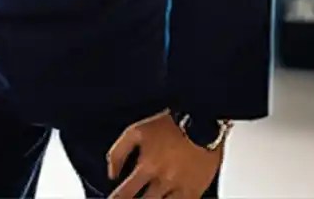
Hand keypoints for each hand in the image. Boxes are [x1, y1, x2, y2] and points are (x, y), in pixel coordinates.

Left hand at [107, 111, 222, 198]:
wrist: (201, 121)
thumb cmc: (169, 125)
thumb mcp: (135, 132)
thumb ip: (118, 153)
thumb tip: (112, 174)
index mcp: (147, 167)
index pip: (125, 193)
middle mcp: (164, 181)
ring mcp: (181, 188)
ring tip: (147, 198)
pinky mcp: (196, 190)